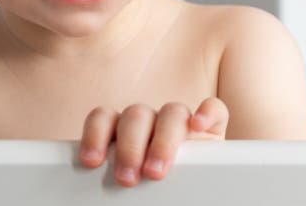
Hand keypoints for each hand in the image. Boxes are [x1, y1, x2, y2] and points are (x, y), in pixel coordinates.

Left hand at [78, 97, 228, 186]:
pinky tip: (198, 126)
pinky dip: (207, 113)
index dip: (95, 133)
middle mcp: (151, 123)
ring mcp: (182, 124)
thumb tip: (94, 195)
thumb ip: (116, 180)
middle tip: (127, 179)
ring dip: (162, 141)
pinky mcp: (212, 130)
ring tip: (155, 172)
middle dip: (129, 147)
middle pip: (136, 115)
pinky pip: (214, 109)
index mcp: (124, 131)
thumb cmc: (150, 194)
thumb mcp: (130, 188)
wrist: (185, 198)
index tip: (91, 161)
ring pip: (172, 112)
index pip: (104, 117)